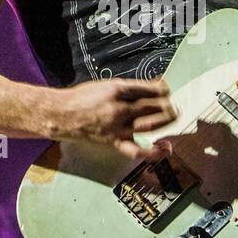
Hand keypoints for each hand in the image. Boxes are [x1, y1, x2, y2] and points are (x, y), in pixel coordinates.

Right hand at [54, 77, 178, 160]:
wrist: (62, 115)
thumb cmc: (83, 98)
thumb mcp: (106, 85)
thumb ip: (130, 87)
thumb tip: (155, 86)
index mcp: (116, 90)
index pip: (148, 89)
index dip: (163, 89)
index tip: (168, 89)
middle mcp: (118, 109)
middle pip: (152, 107)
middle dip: (168, 104)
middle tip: (176, 104)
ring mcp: (117, 128)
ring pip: (149, 125)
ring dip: (166, 121)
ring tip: (175, 116)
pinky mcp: (115, 142)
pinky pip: (137, 150)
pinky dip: (154, 152)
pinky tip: (166, 148)